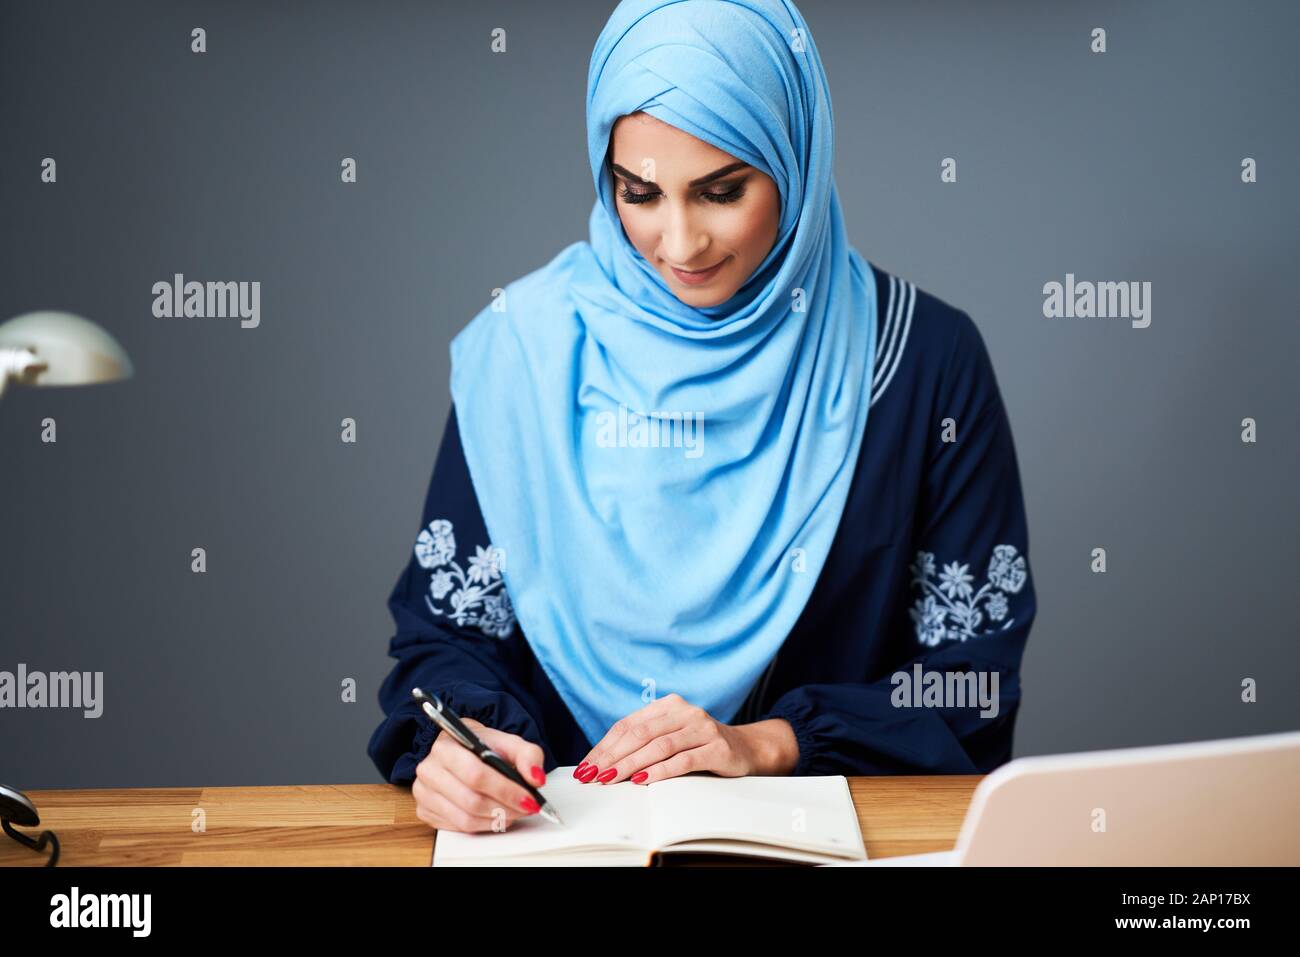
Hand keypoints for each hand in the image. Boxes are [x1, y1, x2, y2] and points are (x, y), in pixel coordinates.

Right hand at [412, 717, 548, 832]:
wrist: (460, 747)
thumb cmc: (481, 745)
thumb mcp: (508, 742)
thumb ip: (528, 755)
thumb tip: (536, 778)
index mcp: (446, 747)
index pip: (476, 775)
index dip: (506, 790)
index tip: (529, 799)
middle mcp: (429, 770)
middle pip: (471, 801)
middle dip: (505, 808)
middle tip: (526, 808)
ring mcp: (424, 792)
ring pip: (465, 819)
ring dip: (497, 820)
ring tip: (514, 812)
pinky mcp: (425, 810)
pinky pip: (458, 827)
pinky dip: (483, 825)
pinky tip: (496, 815)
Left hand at [574, 692, 798, 784]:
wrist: (747, 749)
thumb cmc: (700, 746)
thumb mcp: (671, 737)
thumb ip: (644, 742)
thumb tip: (602, 763)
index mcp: (668, 705)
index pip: (628, 724)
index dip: (604, 745)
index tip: (586, 766)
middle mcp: (685, 712)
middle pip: (640, 734)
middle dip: (612, 756)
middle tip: (592, 775)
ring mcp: (702, 728)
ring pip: (659, 746)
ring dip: (630, 764)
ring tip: (611, 778)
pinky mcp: (717, 748)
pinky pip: (684, 759)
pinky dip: (660, 771)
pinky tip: (643, 780)